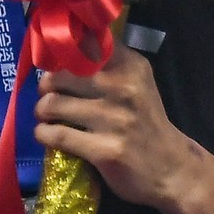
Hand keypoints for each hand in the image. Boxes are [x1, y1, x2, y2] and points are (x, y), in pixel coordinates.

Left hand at [34, 39, 209, 212]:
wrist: (170, 168)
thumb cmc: (146, 124)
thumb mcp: (137, 85)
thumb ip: (108, 66)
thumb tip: (61, 55)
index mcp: (132, 66)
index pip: (85, 44)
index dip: (62, 53)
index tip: (56, 63)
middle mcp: (124, 87)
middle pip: (60, 75)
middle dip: (46, 86)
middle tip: (48, 95)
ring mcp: (115, 119)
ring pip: (53, 104)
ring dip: (42, 111)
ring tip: (47, 117)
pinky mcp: (104, 150)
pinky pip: (56, 135)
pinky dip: (43, 134)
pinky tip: (48, 135)